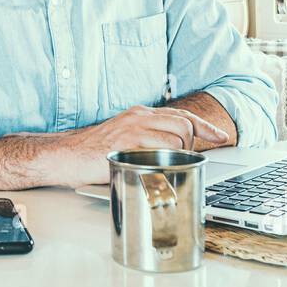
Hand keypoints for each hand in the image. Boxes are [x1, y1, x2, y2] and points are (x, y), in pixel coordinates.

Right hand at [56, 105, 228, 186]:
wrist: (66, 155)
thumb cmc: (93, 152)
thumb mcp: (124, 139)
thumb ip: (146, 140)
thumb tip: (173, 154)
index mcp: (140, 114)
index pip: (181, 114)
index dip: (205, 126)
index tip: (220, 136)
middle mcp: (139, 116)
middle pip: (184, 123)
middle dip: (195, 143)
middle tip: (189, 160)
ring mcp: (134, 128)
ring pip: (176, 137)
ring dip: (180, 155)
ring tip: (169, 168)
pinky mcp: (127, 143)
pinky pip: (159, 150)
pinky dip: (166, 163)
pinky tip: (159, 172)